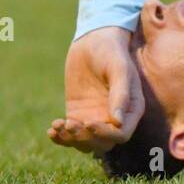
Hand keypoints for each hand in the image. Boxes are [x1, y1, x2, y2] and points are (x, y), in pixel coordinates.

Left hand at [48, 26, 144, 154]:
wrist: (94, 39)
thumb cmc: (112, 52)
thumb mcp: (119, 69)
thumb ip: (121, 94)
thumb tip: (118, 122)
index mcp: (131, 109)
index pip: (121, 134)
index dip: (105, 134)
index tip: (88, 123)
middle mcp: (115, 118)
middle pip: (102, 144)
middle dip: (86, 139)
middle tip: (70, 125)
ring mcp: (96, 117)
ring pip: (86, 142)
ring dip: (71, 140)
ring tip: (58, 126)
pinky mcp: (78, 114)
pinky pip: (70, 133)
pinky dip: (60, 136)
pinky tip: (52, 129)